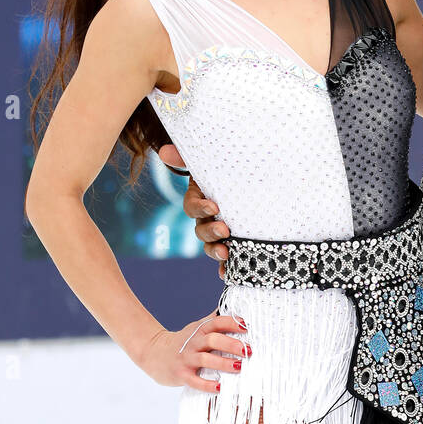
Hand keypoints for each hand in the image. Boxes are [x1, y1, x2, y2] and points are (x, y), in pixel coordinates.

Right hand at [136, 312, 249, 391]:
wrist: (154, 353)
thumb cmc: (183, 341)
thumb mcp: (197, 328)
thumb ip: (214, 321)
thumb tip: (235, 309)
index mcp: (200, 329)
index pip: (217, 322)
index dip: (232, 322)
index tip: (247, 327)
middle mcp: (194, 342)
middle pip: (213, 339)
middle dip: (231, 344)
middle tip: (248, 350)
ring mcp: (187, 358)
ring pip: (205, 359)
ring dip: (223, 363)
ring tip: (239, 367)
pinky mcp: (181, 374)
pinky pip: (195, 380)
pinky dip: (207, 385)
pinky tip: (219, 387)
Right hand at [157, 143, 230, 276]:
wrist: (257, 180)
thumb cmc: (231, 168)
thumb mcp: (213, 161)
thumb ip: (188, 157)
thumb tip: (165, 150)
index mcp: (201, 198)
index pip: (193, 206)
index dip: (200, 208)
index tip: (214, 206)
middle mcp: (208, 218)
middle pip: (201, 230)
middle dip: (210, 232)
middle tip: (225, 230)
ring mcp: (220, 232)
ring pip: (212, 246)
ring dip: (216, 251)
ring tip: (227, 252)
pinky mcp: (235, 242)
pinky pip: (228, 258)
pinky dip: (227, 267)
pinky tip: (229, 273)